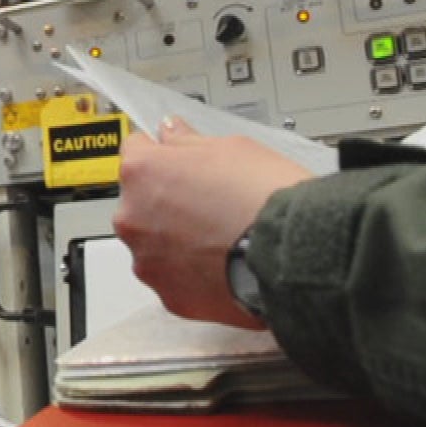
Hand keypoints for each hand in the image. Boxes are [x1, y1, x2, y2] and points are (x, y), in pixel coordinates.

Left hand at [113, 118, 312, 327]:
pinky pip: (173, 278)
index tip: (176, 161)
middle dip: (167, 202)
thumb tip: (171, 131)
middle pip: (141, 202)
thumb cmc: (266, 197)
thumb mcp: (232, 148)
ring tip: (221, 237)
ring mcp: (147, 260)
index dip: (162, 155)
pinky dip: (191, 273)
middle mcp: (132, 217)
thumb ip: (188, 140)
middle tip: (210, 203)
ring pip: (154, 244)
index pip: (135, 151)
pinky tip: (222, 263)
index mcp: (142, 172)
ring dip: (175, 240)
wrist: (293, 252)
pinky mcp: (168, 295)